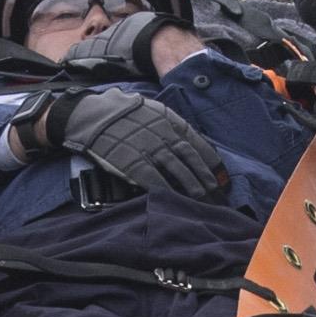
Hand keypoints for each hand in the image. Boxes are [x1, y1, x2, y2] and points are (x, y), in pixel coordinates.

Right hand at [20, 76, 226, 201]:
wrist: (93, 114)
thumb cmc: (124, 113)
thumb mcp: (153, 111)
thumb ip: (172, 127)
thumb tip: (189, 147)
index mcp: (172, 123)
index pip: (199, 146)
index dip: (213, 166)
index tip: (222, 181)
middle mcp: (164, 136)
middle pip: (192, 162)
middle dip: (207, 182)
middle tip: (218, 200)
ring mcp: (149, 150)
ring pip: (179, 172)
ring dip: (193, 190)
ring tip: (203, 205)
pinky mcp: (133, 163)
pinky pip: (155, 180)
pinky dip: (168, 192)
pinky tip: (176, 202)